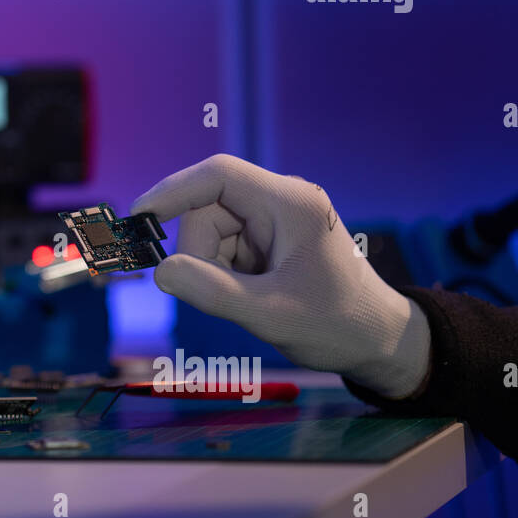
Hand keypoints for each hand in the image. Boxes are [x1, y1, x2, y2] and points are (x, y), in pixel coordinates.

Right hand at [131, 154, 431, 398]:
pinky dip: (224, 274)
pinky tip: (253, 295)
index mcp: (290, 203)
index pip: (217, 175)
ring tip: (249, 300)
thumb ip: (213, 292)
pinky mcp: (270, 239)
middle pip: (208, 210)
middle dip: (200, 254)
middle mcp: (281, 201)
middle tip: (218, 295)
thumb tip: (161, 272)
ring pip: (211, 232)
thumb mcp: (270, 314)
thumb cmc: (338, 325)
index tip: (139, 217)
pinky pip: (224, 247)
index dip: (172, 191)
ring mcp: (275, 219)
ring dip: (213, 268)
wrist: (379, 341)